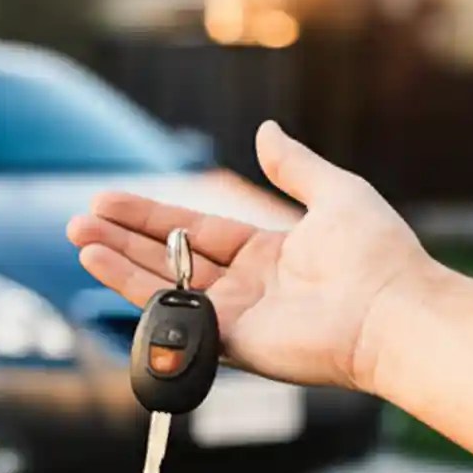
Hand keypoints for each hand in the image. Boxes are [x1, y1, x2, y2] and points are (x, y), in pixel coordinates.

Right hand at [67, 121, 433, 392]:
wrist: (394, 312)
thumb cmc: (377, 254)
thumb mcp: (337, 192)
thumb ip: (294, 166)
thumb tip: (267, 130)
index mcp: (268, 252)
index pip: (194, 228)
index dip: (151, 214)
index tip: (109, 199)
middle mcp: (246, 286)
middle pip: (168, 257)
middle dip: (122, 237)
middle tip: (79, 221)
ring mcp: (235, 317)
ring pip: (163, 286)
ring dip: (117, 263)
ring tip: (80, 240)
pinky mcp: (230, 342)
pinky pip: (176, 316)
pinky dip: (135, 292)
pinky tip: (102, 268)